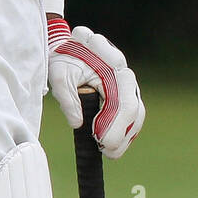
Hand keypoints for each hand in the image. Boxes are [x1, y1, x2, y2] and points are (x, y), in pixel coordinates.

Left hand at [47, 18, 144, 157]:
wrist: (70, 44)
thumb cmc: (64, 58)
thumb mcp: (60, 75)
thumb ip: (67, 98)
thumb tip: (77, 124)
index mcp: (114, 68)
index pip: (123, 104)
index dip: (115, 127)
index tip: (101, 143)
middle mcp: (126, 76)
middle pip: (135, 112)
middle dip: (122, 136)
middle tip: (107, 153)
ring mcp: (128, 84)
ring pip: (137, 115)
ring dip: (126, 136)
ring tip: (110, 152)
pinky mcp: (126, 92)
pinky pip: (133, 114)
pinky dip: (126, 130)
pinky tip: (114, 142)